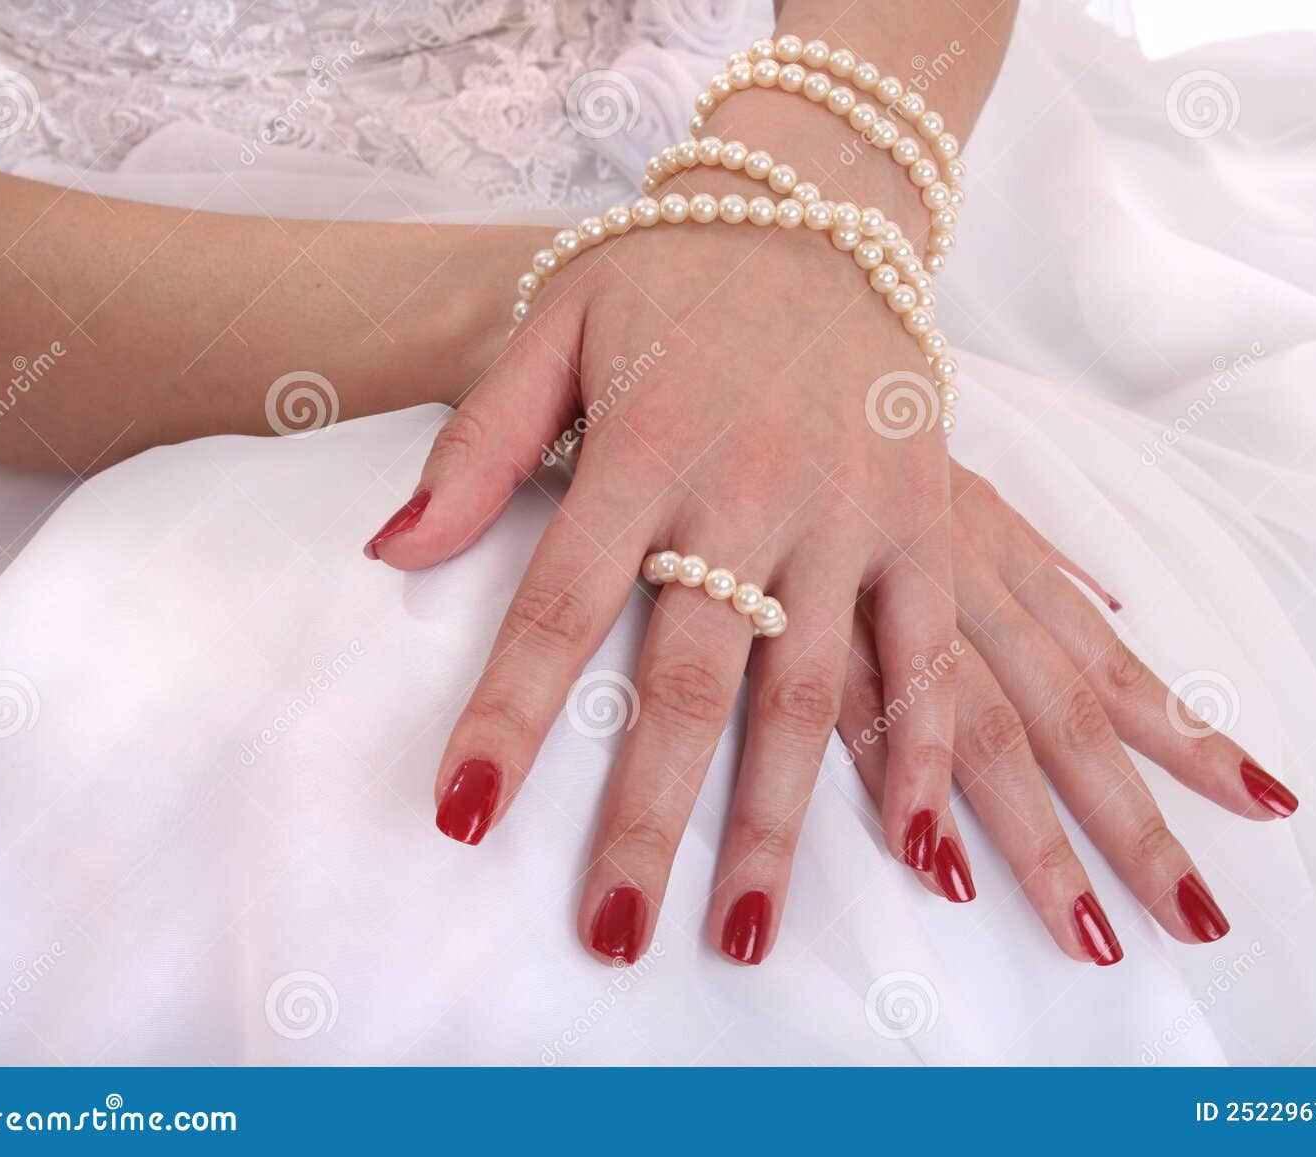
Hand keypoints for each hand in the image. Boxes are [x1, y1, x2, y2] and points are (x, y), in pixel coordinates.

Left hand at [365, 158, 976, 965]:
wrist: (825, 206)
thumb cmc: (674, 269)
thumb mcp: (554, 321)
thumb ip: (478, 444)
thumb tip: (387, 554)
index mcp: (644, 448)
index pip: (560, 605)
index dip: (509, 717)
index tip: (461, 821)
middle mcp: (749, 492)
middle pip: (690, 681)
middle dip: (646, 819)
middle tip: (610, 937)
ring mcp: (847, 513)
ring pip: (813, 692)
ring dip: (778, 821)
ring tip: (742, 934)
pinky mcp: (922, 519)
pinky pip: (929, 649)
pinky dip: (925, 749)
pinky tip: (912, 850)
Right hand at [839, 462, 1298, 963]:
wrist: (766, 343)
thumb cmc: (863, 422)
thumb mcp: (961, 480)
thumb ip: (1032, 552)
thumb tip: (1111, 601)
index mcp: (1008, 558)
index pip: (1116, 666)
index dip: (1191, 740)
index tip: (1270, 804)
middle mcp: (969, 588)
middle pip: (1071, 722)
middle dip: (1137, 827)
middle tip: (1200, 920)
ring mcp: (892, 604)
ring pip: (987, 733)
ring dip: (1037, 841)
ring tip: (1088, 935)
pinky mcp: (805, 618)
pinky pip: (866, 709)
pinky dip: (907, 785)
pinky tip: (935, 859)